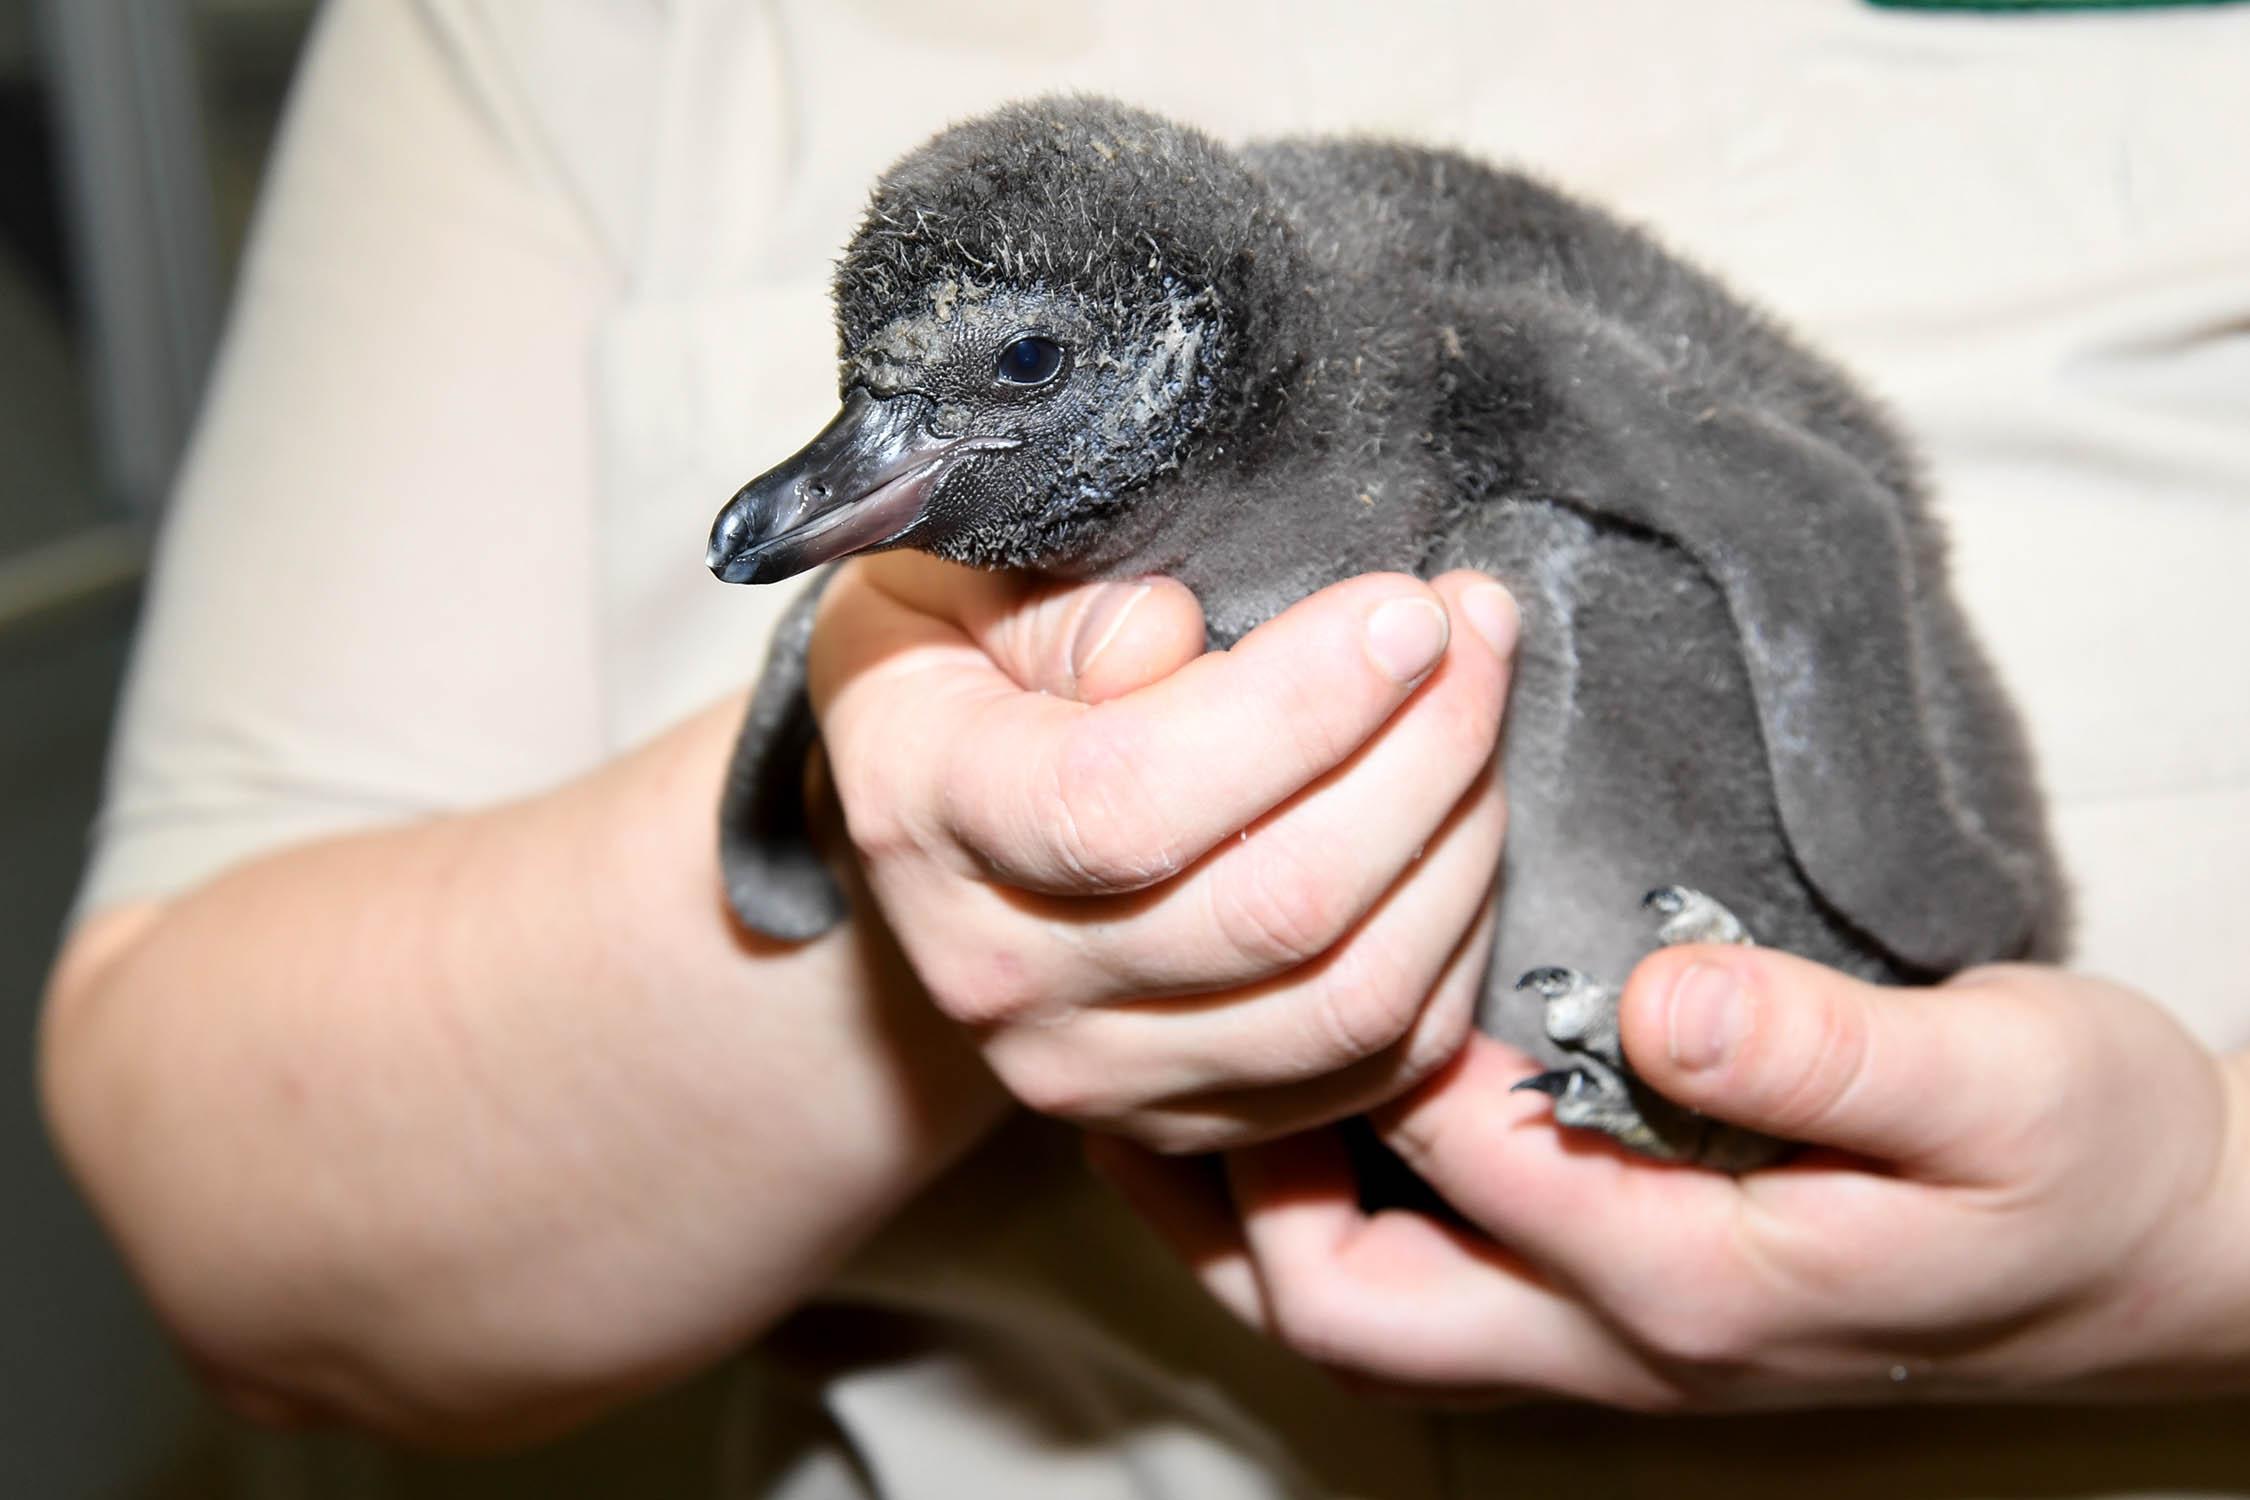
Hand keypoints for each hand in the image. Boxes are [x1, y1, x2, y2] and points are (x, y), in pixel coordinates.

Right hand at [805, 554, 1518, 1152]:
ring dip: (1460, 848)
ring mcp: (1092, 1073)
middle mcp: (998, 974)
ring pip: (1350, 1003)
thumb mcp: (951, 574)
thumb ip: (1054, 599)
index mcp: (923, 812)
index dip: (1302, 707)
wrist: (917, 814)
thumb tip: (1171, 636)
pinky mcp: (1186, 1120)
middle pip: (1275, 911)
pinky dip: (1453, 950)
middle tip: (1478, 628)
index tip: (1405, 608)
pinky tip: (1458, 830)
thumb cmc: (955, 655)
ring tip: (1477, 713)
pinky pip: (1377, 1068)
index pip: (1126, 802)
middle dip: (1426, 752)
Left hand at [1090, 950, 2249, 1407]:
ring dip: (1255, 1218)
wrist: (2168, 1255)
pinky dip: (1337, 1215)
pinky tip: (1311, 1116)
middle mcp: (1622, 1333)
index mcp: (1691, 1280)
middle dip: (1225, 1195)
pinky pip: (1429, 1285)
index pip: (1455, 1161)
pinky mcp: (1630, 1305)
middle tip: (1149, 1054)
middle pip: (1351, 1302)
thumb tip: (1667, 1005)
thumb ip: (1836, 1054)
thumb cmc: (2090, 1171)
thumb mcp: (2012, 1088)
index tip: (1291, 908)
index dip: (1357, 1042)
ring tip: (1173, 1086)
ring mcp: (1616, 1338)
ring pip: (1368, 1311)